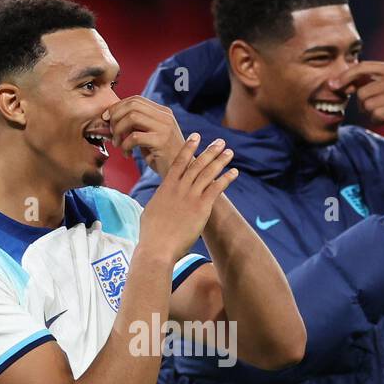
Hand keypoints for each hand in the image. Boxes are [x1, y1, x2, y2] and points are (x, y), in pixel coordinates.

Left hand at [104, 95, 185, 173]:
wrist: (183, 173)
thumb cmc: (162, 157)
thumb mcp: (150, 136)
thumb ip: (137, 125)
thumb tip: (111, 118)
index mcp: (163, 112)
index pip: (135, 99)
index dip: (117, 107)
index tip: (107, 119)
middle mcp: (165, 116)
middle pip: (132, 105)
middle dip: (116, 118)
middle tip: (111, 133)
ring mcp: (165, 128)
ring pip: (132, 118)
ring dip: (119, 131)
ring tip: (117, 144)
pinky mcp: (162, 141)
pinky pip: (135, 137)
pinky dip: (125, 145)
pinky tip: (127, 154)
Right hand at [140, 134, 237, 262]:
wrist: (157, 247)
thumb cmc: (151, 235)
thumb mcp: (150, 212)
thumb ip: (157, 202)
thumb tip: (158, 202)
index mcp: (166, 188)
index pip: (178, 162)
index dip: (188, 148)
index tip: (195, 137)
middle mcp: (179, 188)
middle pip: (197, 164)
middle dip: (209, 151)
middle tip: (219, 141)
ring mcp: (191, 197)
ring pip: (207, 173)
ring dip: (220, 161)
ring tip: (229, 151)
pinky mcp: (201, 208)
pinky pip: (216, 188)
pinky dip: (226, 179)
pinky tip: (234, 172)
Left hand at [329, 61, 383, 130]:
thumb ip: (378, 80)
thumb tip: (350, 84)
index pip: (361, 67)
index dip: (344, 76)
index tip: (333, 85)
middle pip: (362, 92)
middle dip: (361, 105)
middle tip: (372, 110)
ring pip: (368, 105)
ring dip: (370, 115)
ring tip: (381, 115)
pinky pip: (377, 115)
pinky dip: (377, 121)